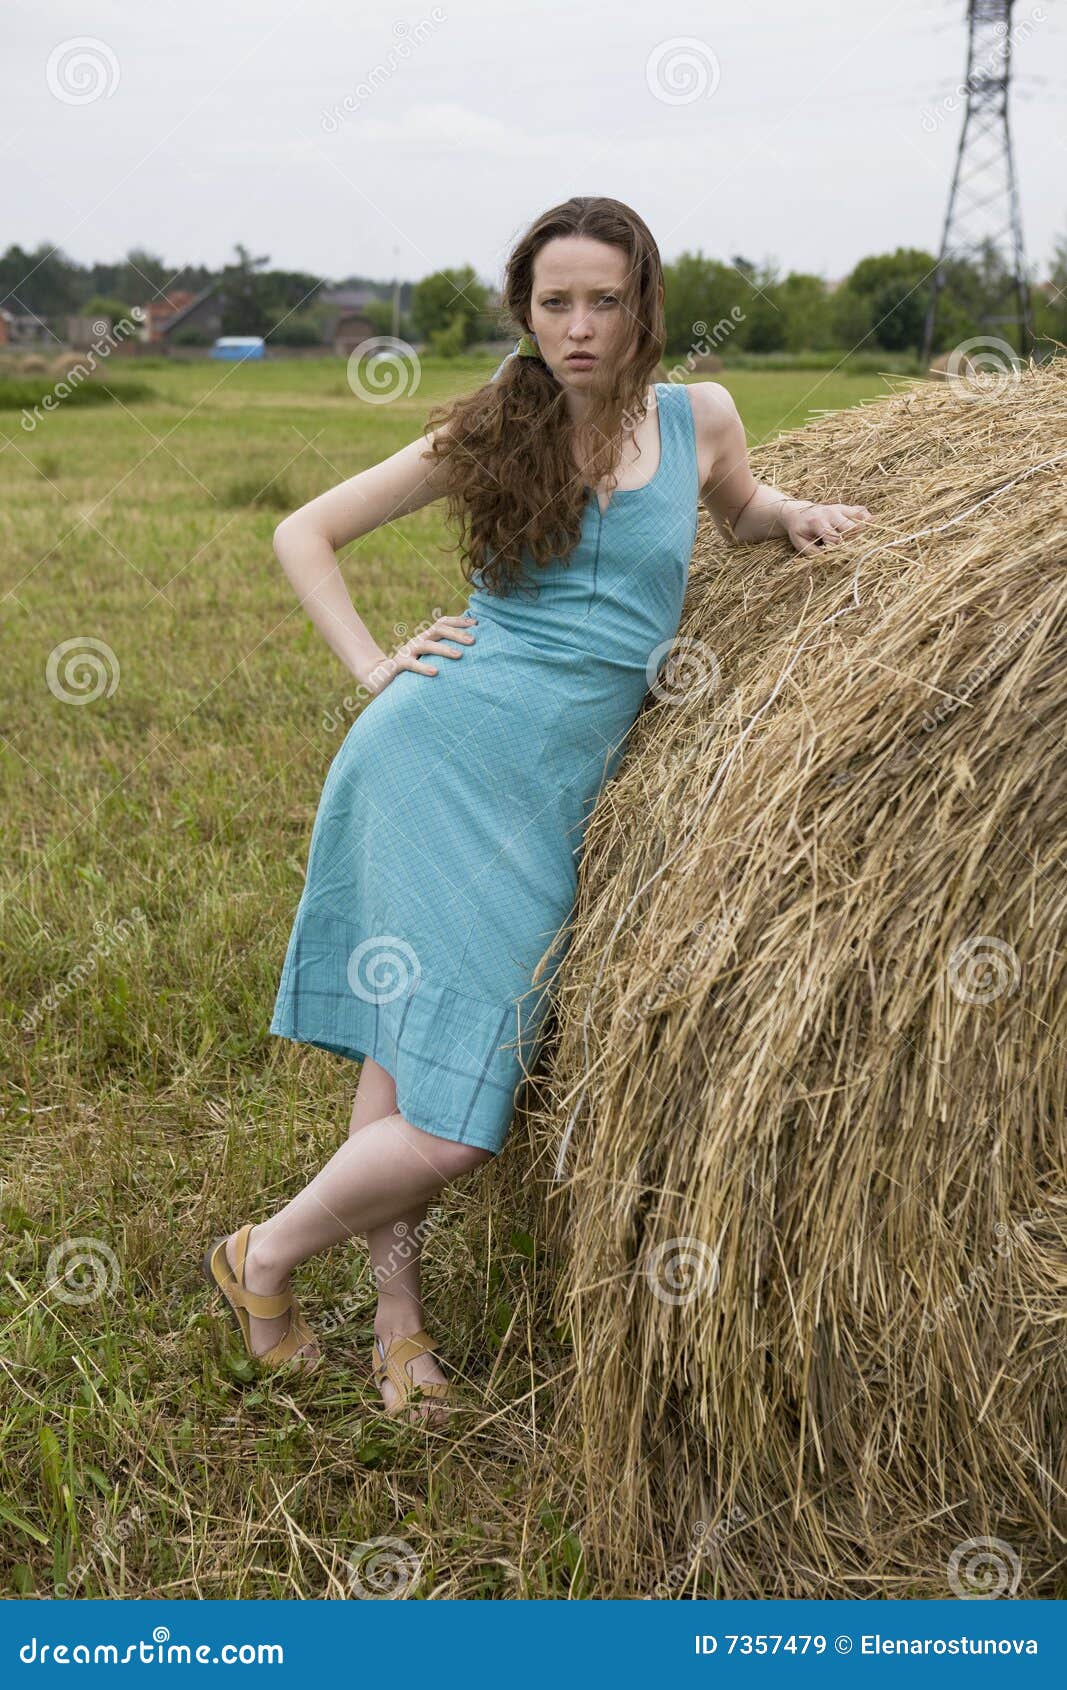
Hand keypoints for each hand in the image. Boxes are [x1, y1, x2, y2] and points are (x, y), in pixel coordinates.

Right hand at [357, 612, 477, 695]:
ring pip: (426, 645)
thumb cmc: (412, 670)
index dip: (458, 621)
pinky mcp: (398, 665)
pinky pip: (412, 665)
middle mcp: (417, 641)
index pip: (442, 623)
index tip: (476, 624)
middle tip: (473, 641)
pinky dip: (424, 668)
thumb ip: (441, 653)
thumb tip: (468, 650)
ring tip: (459, 656)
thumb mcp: (428, 659)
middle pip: (438, 630)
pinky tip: (436, 672)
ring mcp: (407, 652)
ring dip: (444, 650)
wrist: (380, 677)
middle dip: (456, 634)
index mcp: (425, 638)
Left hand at [782, 500, 870, 553]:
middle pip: (850, 527)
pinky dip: (867, 520)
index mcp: (818, 522)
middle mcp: (831, 513)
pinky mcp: (847, 508)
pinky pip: (862, 512)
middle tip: (852, 551)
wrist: (798, 513)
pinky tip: (866, 529)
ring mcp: (841, 508)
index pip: (834, 538)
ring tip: (861, 541)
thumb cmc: (800, 531)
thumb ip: (813, 552)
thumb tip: (830, 558)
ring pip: (859, 518)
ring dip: (863, 531)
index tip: (841, 558)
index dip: (840, 550)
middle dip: (853, 541)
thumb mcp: (800, 543)